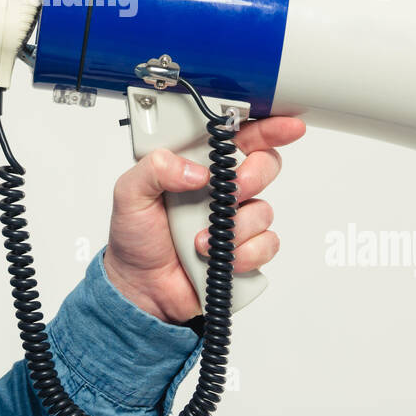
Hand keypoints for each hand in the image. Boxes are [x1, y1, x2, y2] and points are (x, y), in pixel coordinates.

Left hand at [102, 115, 305, 324]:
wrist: (141, 289)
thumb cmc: (135, 238)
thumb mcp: (129, 194)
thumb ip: (154, 168)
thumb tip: (195, 170)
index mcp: (198, 165)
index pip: (238, 137)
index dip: (267, 127)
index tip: (286, 126)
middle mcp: (222, 189)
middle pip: (264, 165)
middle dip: (253, 176)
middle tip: (231, 191)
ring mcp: (235, 219)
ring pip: (264, 210)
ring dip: (235, 227)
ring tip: (201, 239)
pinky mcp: (245, 250)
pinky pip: (266, 244)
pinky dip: (243, 253)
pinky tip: (216, 256)